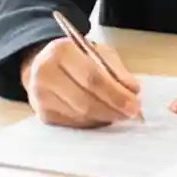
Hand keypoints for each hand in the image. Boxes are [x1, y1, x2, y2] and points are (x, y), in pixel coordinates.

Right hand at [20, 37, 142, 127]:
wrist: (45, 64)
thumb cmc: (76, 57)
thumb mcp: (97, 53)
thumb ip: (116, 70)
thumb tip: (133, 91)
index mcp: (61, 51)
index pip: (91, 78)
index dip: (115, 94)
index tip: (134, 104)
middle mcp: (46, 74)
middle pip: (84, 100)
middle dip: (112, 109)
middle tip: (131, 113)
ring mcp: (41, 97)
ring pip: (80, 115)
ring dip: (104, 117)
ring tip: (120, 114)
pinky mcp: (43, 115)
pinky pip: (74, 124)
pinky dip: (93, 123)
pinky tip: (103, 117)